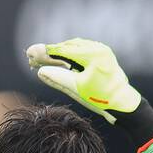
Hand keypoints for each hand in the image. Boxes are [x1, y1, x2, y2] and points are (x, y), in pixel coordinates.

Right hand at [25, 38, 152, 146]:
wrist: (123, 105)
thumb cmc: (101, 98)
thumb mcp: (77, 89)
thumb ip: (59, 78)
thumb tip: (40, 70)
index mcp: (92, 54)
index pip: (63, 50)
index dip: (44, 52)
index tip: (29, 52)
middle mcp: (97, 48)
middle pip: (66, 48)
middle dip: (48, 53)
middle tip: (30, 56)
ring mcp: (100, 51)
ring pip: (72, 49)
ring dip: (57, 54)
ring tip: (40, 59)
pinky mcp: (101, 57)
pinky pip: (80, 52)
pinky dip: (67, 56)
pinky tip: (56, 61)